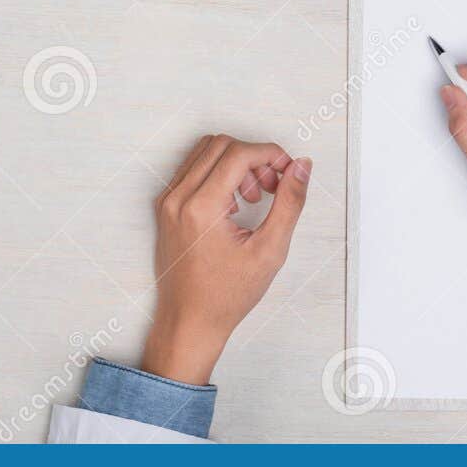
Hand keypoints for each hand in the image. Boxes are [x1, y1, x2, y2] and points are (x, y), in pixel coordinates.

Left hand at [140, 135, 311, 384]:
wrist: (190, 321)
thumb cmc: (226, 296)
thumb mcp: (269, 251)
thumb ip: (289, 203)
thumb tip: (301, 167)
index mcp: (200, 208)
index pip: (238, 153)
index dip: (269, 154)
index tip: (287, 170)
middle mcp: (178, 199)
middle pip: (220, 144)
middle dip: (253, 156)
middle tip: (273, 185)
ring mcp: (167, 201)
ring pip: (204, 153)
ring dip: (235, 163)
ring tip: (254, 196)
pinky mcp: (165, 207)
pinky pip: (192, 170)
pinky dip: (218, 173)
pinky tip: (234, 204)